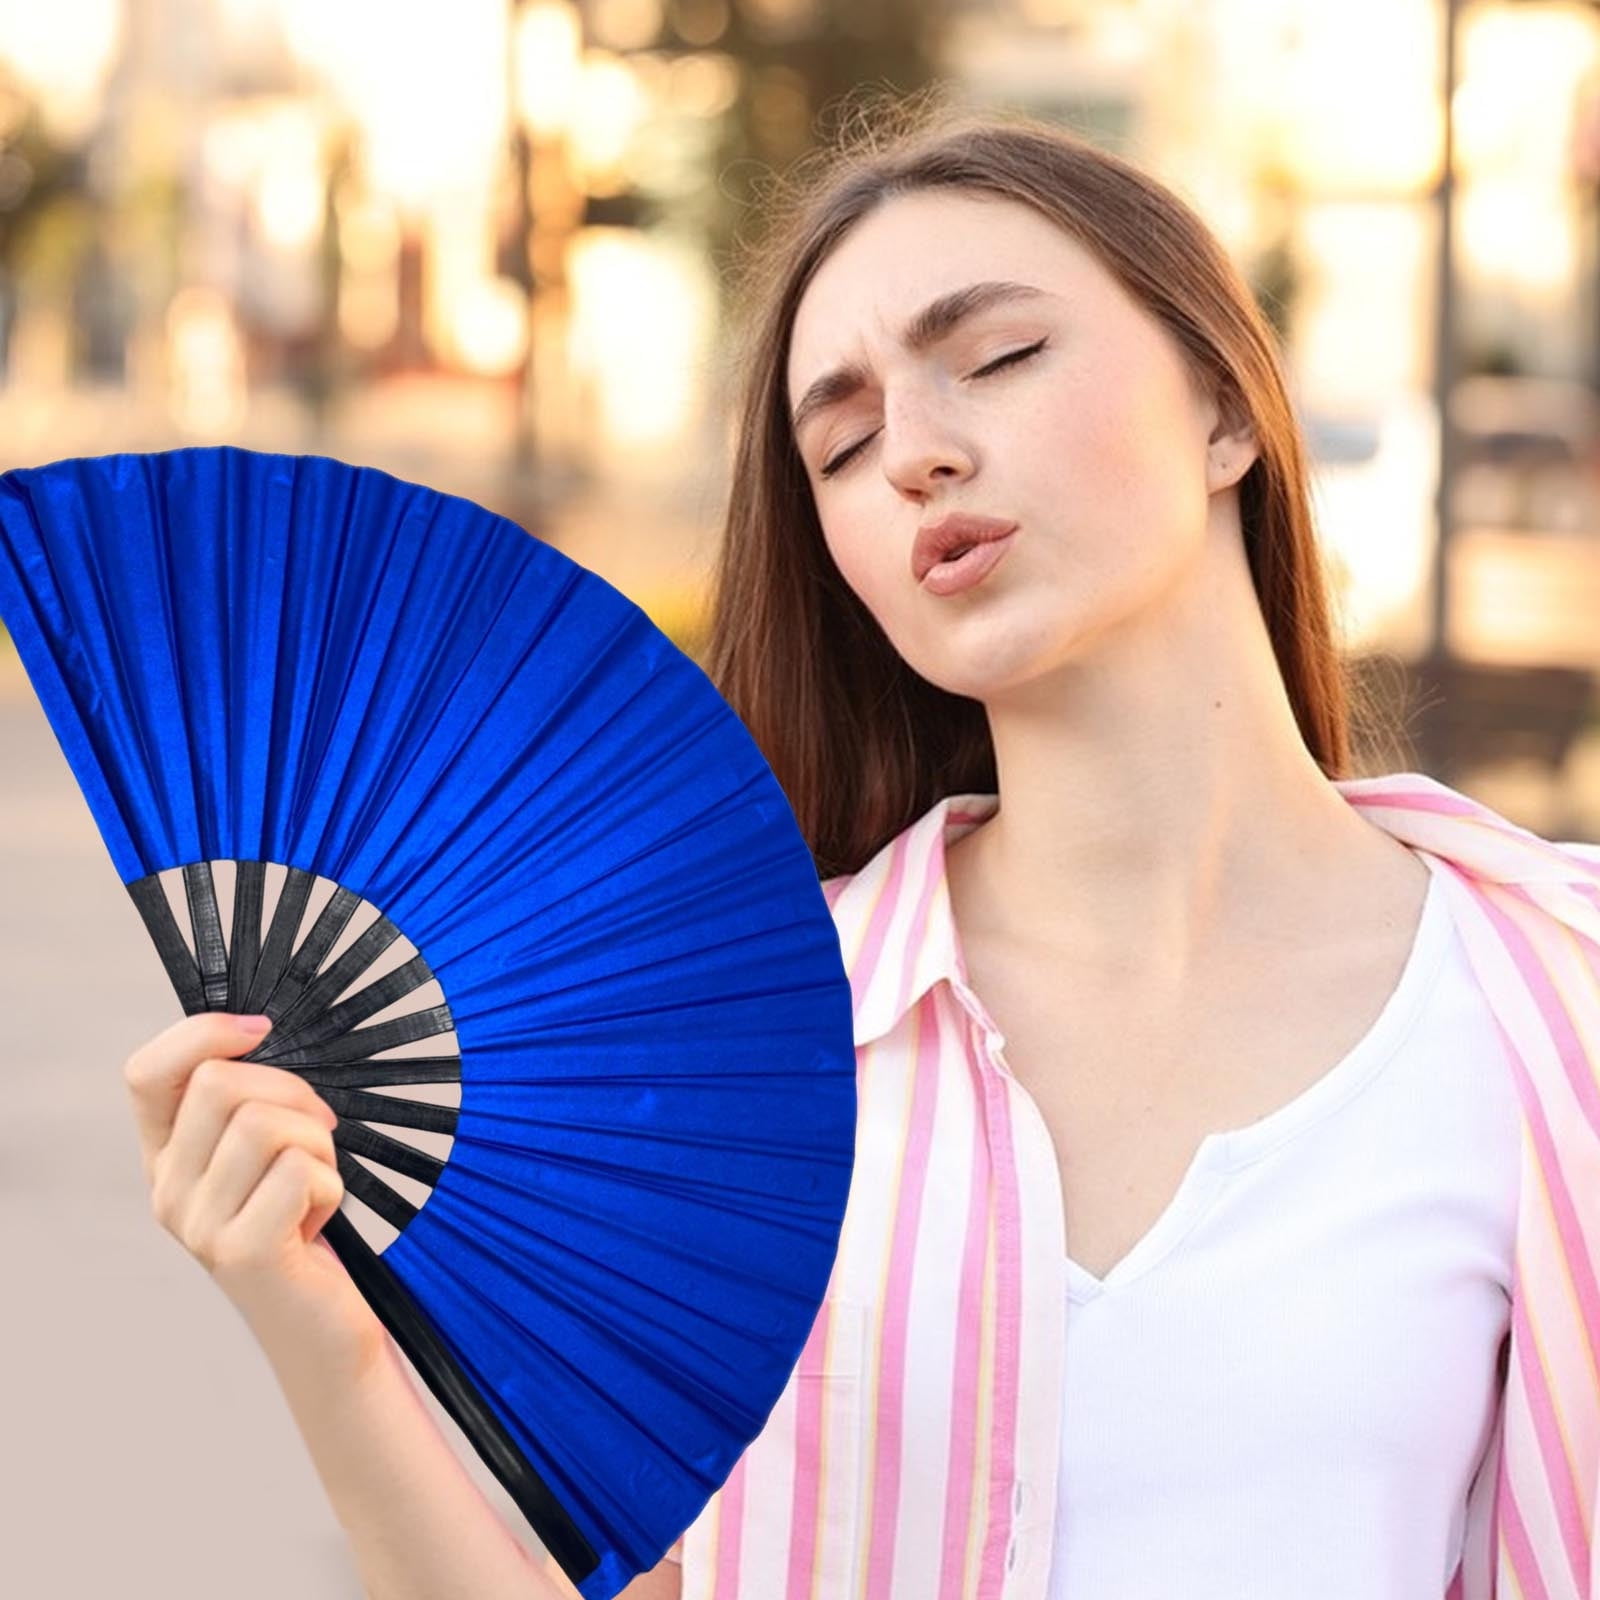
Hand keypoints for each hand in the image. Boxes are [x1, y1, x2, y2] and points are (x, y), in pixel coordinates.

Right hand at [123, 1011, 385, 1379]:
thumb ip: (250, 1101)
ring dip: (318, 1144)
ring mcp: (199, 1224)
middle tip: (317, 1137)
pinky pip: (299, 1170)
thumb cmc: (304, 1223)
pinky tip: (318, 1220)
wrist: (322, 1327)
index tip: (262, 1031)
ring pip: (266, 1122)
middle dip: (292, 1092)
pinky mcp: (243, 1250)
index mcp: (166, 1157)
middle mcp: (167, 1190)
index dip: (203, 1033)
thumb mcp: (267, 1154)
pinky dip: (331, 1184)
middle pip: (220, 1083)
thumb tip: (260, 1030)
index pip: (146, 1072)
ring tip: (316, 1185)